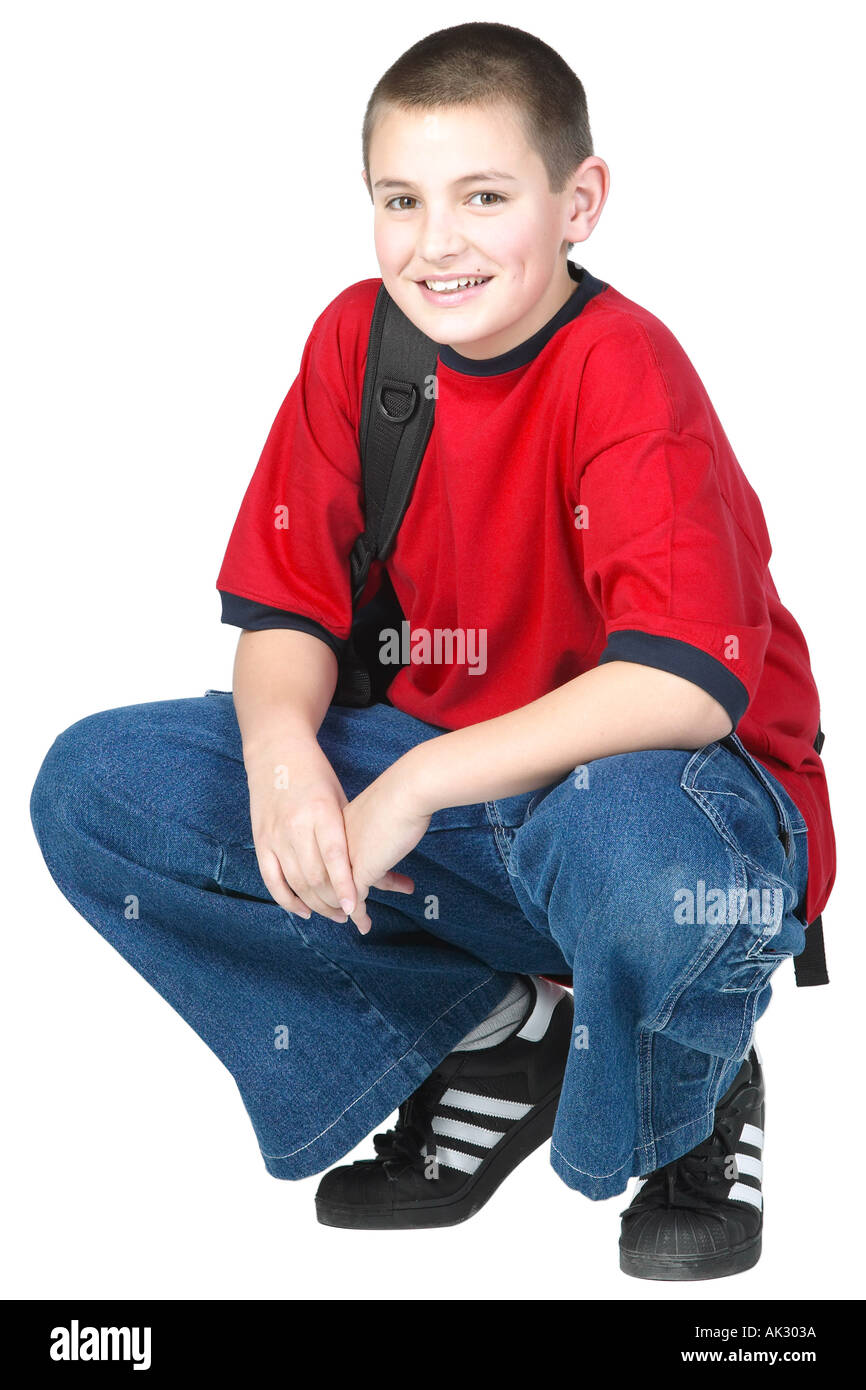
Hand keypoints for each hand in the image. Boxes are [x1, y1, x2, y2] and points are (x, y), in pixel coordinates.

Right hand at [245, 733, 360, 922]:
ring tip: (335, 915)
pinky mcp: (261, 840)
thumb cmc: (317, 775)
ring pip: (295, 882)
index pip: (334, 857)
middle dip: (334, 901)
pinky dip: (288, 899)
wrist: (276, 751)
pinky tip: (304, 911)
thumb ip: (350, 834)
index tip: (356, 908)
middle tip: (351, 915)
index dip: (345, 885)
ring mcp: (274, 834)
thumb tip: (377, 870)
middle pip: (314, 876)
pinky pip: (272, 879)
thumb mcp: (340, 799)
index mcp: (320, 811)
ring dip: (316, 904)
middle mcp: (295, 825)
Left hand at [341, 758, 431, 933]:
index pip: (332, 857)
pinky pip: (353, 901)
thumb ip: (381, 821)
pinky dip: (359, 915)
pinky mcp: (359, 871)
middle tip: (355, 911)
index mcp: (337, 825)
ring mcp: (344, 858)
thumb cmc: (404, 792)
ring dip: (350, 911)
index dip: (339, 875)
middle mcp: (334, 843)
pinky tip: (365, 924)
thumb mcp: (384, 808)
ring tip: (365, 923)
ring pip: (336, 893)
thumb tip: (398, 824)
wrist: (408, 790)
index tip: (358, 883)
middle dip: (340, 898)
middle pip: (328, 878)